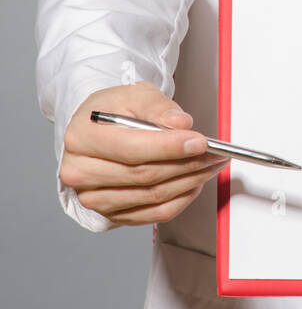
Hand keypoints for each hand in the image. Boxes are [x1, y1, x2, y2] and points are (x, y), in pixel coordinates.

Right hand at [60, 82, 227, 226]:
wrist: (98, 131)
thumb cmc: (112, 111)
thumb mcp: (133, 94)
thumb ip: (157, 107)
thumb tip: (180, 124)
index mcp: (81, 137)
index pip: (131, 149)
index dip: (169, 147)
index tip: (200, 142)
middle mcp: (80, 172)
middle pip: (144, 175)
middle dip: (187, 164)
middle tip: (214, 153)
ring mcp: (93, 197)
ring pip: (152, 196)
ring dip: (189, 182)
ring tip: (209, 165)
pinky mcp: (110, 214)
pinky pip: (154, 214)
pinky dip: (180, 200)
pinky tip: (194, 183)